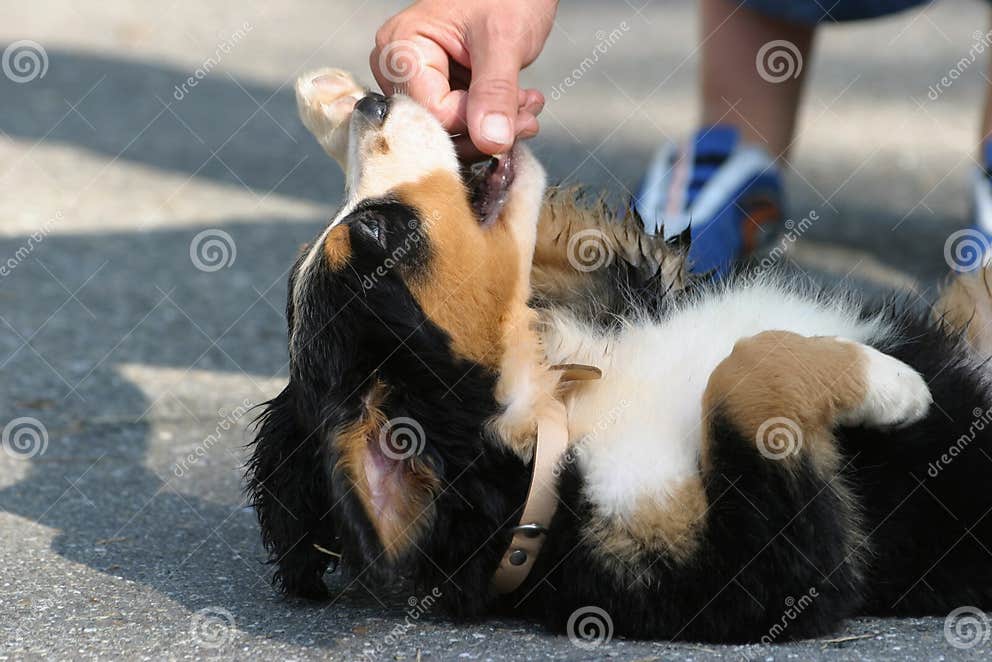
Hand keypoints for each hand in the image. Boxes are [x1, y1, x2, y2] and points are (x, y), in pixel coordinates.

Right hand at [370, 0, 557, 157]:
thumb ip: (496, 90)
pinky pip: (464, 123)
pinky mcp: (443, 89)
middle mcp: (401, 69)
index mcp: (401, 48)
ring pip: (454, 131)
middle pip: (438, 128)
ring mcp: (421, 81)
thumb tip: (491, 141)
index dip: (474, 123)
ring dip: (498, 127)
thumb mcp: (504, 38)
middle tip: (527, 114)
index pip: (430, 114)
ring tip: (528, 105)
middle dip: (488, 129)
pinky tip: (521, 102)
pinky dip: (497, 120)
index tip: (515, 113)